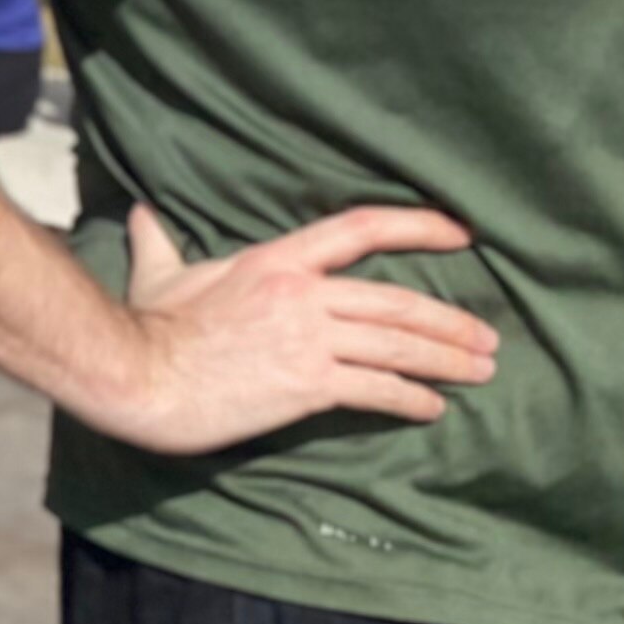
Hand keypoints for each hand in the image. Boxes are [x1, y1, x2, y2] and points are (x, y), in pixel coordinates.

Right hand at [80, 202, 495, 455]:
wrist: (136, 375)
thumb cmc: (145, 328)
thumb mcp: (158, 277)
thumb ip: (158, 244)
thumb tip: (140, 214)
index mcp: (276, 262)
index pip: (360, 229)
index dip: (418, 227)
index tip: (461, 234)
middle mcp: (303, 294)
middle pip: (398, 301)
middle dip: (450, 322)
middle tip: (486, 339)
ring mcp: (308, 340)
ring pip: (399, 345)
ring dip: (446, 360)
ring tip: (479, 371)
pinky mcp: (307, 384)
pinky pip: (378, 390)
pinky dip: (412, 399)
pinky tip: (433, 409)